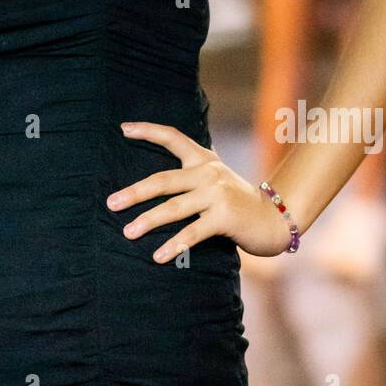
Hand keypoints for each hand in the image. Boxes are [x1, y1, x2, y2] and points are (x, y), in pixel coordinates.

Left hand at [106, 120, 291, 261]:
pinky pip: (192, 232)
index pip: (173, 137)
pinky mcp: (225, 217)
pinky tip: (158, 256)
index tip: (123, 129)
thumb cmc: (237, 202)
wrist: (274, 219)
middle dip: (134, 192)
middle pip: (163, 180)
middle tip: (111, 203)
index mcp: (204, 159)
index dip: (148, 131)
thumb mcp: (215, 179)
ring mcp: (217, 194)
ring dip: (147, 221)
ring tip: (128, 232)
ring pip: (173, 208)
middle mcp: (208, 172)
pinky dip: (173, 244)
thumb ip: (191, 175)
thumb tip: (154, 183)